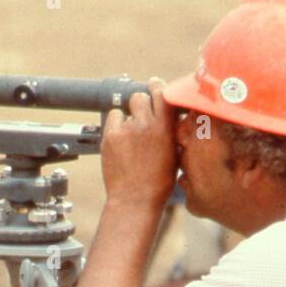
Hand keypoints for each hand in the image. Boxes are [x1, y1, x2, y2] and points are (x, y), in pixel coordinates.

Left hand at [101, 78, 177, 208]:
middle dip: (141, 103)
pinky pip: (112, 117)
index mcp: (165, 127)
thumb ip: (172, 130)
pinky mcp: (111, 136)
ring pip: (125, 107)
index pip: (162, 92)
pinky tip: (120, 140)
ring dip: (128, 115)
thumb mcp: (174, 154)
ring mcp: (127, 129)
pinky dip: (115, 124)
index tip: (155, 86)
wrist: (135, 200)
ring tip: (130, 134)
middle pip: (140, 96)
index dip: (157, 87)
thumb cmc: (158, 183)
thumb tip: (170, 115)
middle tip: (140, 115)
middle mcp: (146, 124)